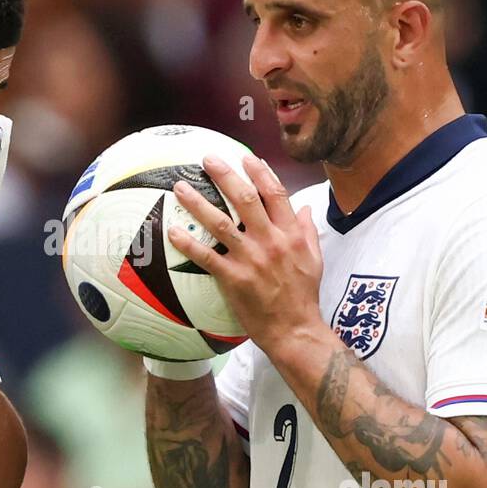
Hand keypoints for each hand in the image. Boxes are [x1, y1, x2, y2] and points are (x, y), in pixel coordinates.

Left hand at [168, 154, 324, 357]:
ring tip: (180, 188)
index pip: (275, 194)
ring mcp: (251, 259)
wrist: (295, 330)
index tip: (246, 158)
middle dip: (225, 176)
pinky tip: (172, 231)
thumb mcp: (314, 259)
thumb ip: (308, 231)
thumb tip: (305, 207)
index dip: (260, 173)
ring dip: (198, 203)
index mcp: (291, 234)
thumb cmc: (304, 295)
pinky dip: (188, 244)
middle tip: (207, 160)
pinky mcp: (234, 278)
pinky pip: (206, 257)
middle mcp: (271, 241)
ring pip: (221, 224)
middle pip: (246, 200)